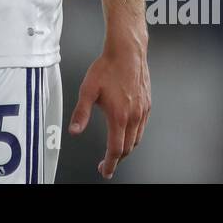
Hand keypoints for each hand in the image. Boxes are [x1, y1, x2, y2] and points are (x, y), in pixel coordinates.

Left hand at [68, 34, 150, 178]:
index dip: (110, 163)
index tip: (105, 170)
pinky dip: (135, 135)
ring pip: (137, 138)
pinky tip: (128, 131)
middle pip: (128, 147)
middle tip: (108, 163)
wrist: (127, 51)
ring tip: (116, 150)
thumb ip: (81, 113)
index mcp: (119, 116)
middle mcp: (134, 116)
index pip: (116, 149)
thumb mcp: (88, 90)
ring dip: (127, 148)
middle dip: (117, 159)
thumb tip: (74, 131)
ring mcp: (143, 110)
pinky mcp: (147, 103)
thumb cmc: (108, 67)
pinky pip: (143, 126)